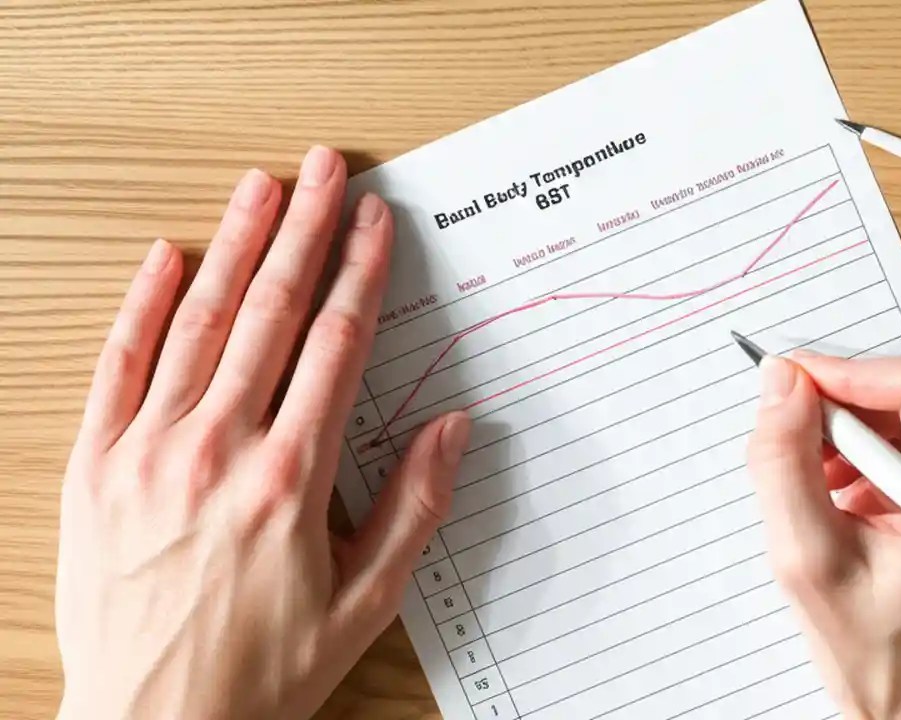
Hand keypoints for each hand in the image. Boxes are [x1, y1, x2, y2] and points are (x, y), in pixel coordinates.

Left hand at [56, 147, 468, 719]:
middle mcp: (217, 450)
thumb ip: (414, 508)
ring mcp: (147, 452)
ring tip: (261, 188)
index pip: (335, 345)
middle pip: (270, 312)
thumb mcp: (365, 605)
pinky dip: (142, 305)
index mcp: (289, 480)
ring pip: (198, 322)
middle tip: (325, 171)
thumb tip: (452, 428)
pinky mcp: (95, 467)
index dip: (360, 272)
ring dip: (235, 245)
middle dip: (305, 231)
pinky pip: (117, 365)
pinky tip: (165, 255)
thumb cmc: (260, 673)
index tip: (375, 223)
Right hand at [746, 352, 900, 719]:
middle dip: (850, 408)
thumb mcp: (809, 561)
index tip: (791, 386)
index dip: (847, 373)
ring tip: (822, 485)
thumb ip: (784, 463)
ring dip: (864, 434)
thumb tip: (781, 384)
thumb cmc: (884, 664)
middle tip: (798, 444)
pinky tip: (853, 499)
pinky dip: (886, 457)